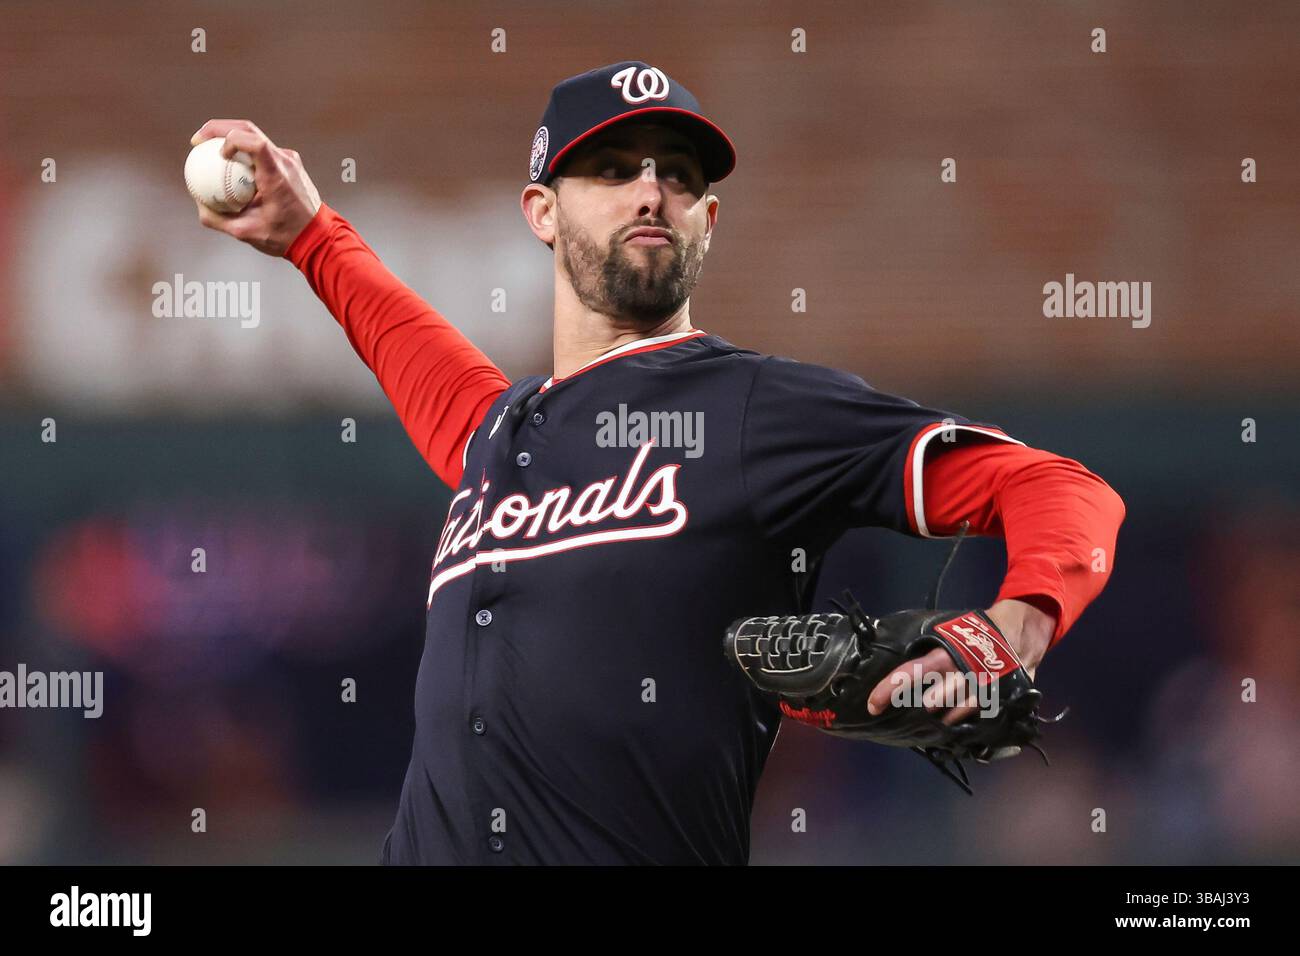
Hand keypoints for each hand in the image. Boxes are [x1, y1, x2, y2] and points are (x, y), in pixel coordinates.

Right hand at [190, 119, 321, 256]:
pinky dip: (244, 150)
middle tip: (198, 140)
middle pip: (249, 129)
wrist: (317, 236)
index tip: (218, 154)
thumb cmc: (285, 236)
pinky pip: (263, 149)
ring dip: (231, 136)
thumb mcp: (247, 232)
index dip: (230, 139)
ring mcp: (290, 159)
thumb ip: (219, 219)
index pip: (253, 142)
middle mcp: (285, 161)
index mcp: (276, 175)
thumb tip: (199, 204)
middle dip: (218, 128)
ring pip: (256, 136)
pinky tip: (231, 163)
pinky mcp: (291, 163)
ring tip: (209, 148)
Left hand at [865, 598, 1055, 725]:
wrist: (1020, 633)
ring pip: (953, 712)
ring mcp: (980, 688)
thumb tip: (889, 646)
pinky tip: (953, 721)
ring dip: (941, 716)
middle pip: (933, 698)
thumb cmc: (975, 634)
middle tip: (916, 710)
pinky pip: (973, 718)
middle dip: (922, 706)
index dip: (889, 689)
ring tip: (934, 715)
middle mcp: (961, 672)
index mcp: (945, 652)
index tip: (872, 705)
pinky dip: (961, 720)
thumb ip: (926, 647)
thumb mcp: (948, 632)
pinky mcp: (996, 699)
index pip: (910, 671)